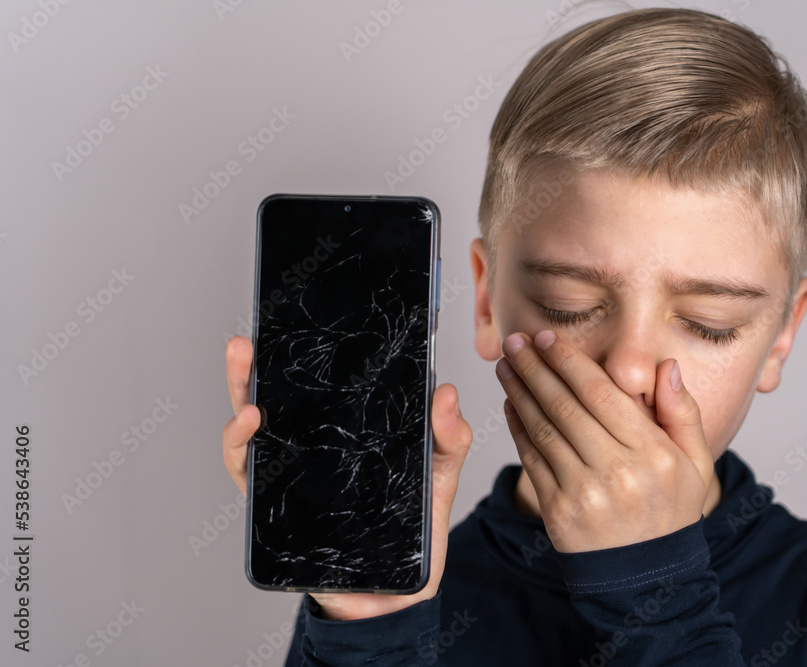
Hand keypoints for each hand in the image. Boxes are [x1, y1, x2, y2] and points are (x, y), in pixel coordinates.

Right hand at [223, 335, 472, 619]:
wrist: (396, 593)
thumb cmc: (414, 528)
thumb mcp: (441, 474)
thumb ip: (449, 436)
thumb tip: (446, 392)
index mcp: (348, 432)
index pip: (319, 387)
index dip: (301, 356)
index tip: (294, 322)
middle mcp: (311, 448)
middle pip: (273, 400)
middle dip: (250, 370)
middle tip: (244, 343)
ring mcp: (292, 475)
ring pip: (251, 433)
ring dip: (238, 401)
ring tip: (245, 383)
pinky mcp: (277, 508)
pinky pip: (248, 476)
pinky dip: (240, 450)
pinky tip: (250, 428)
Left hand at [495, 329, 713, 552]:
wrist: (647, 578)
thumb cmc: (670, 513)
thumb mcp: (696, 463)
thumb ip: (682, 412)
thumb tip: (666, 367)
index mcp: (654, 454)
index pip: (603, 394)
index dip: (570, 361)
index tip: (548, 339)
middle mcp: (619, 472)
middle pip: (567, 405)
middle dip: (536, 368)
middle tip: (515, 343)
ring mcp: (586, 494)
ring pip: (544, 429)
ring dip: (519, 393)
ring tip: (506, 367)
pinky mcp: (559, 512)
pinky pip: (532, 460)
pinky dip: (517, 429)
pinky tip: (510, 405)